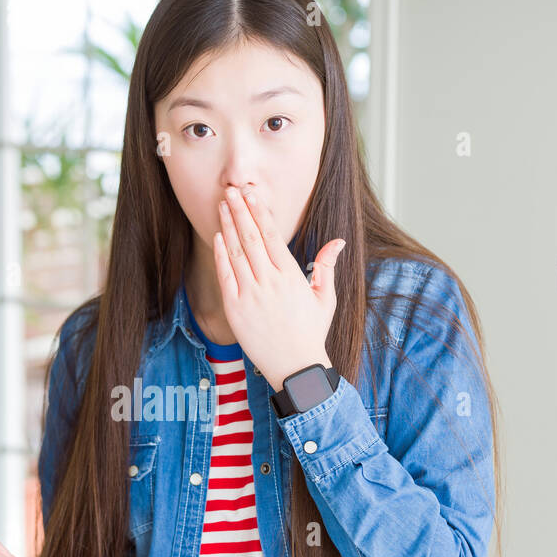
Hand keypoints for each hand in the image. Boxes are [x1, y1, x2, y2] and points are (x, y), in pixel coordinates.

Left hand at [213, 183, 344, 391]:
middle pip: (251, 237)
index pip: (271, 235)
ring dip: (228, 226)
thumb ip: (326, 266)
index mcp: (290, 276)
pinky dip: (221, 254)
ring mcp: (250, 294)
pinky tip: (219, 236)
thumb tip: (338, 241)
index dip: (259, 211)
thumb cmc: (310, 333)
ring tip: (222, 205)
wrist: (294, 367)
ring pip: (236, 252)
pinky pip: (225, 275)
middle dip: (240, 210)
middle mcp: (269, 281)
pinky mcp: (235, 308)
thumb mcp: (325, 298)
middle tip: (231, 189)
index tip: (251, 193)